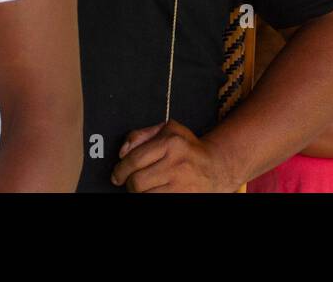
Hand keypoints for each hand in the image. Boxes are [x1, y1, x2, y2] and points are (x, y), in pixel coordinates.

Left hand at [112, 120, 240, 192]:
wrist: (215, 168)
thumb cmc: (187, 149)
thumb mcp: (168, 131)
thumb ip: (141, 135)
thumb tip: (122, 152)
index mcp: (171, 142)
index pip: (134, 160)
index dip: (120, 170)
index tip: (118, 175)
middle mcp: (177, 164)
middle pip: (137, 182)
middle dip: (129, 184)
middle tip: (131, 182)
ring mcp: (181, 185)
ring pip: (145, 196)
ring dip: (140, 193)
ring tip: (146, 186)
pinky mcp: (183, 198)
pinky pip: (156, 201)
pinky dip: (151, 197)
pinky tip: (155, 191)